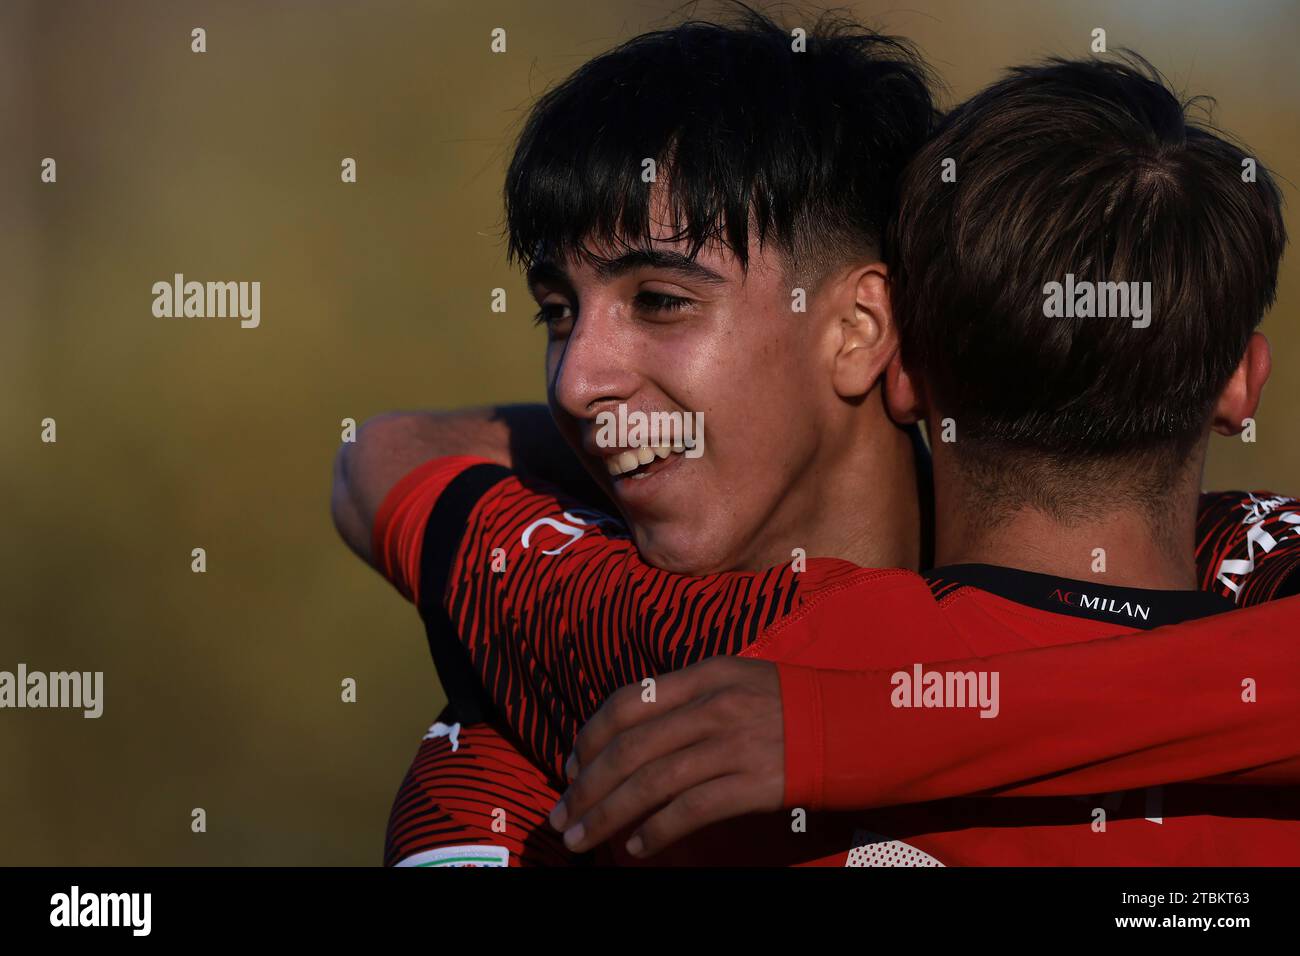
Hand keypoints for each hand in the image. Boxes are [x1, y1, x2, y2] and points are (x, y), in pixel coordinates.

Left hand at [548, 656, 784, 858]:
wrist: (867, 724)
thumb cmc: (802, 706)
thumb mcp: (744, 681)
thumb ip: (694, 699)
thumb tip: (640, 735)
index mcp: (707, 674)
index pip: (628, 702)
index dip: (590, 737)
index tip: (571, 766)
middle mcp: (714, 705)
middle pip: (629, 747)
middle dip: (586, 786)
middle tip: (561, 815)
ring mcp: (734, 743)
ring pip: (649, 782)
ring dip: (606, 815)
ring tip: (581, 839)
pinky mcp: (755, 782)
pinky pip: (689, 810)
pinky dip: (655, 831)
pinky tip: (635, 848)